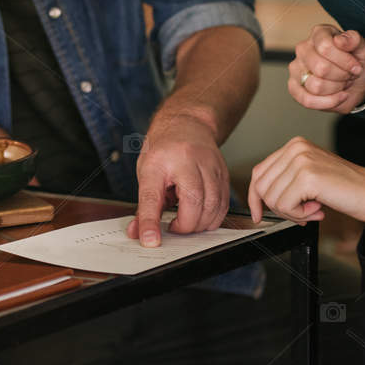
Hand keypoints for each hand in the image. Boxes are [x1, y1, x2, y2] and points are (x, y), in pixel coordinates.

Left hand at [125, 108, 229, 246]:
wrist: (187, 124)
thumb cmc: (164, 149)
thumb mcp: (146, 172)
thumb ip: (144, 205)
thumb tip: (140, 233)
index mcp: (159, 161)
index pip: (152, 196)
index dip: (151, 222)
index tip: (150, 240)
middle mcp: (187, 161)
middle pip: (193, 203)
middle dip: (185, 226)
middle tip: (174, 226)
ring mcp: (209, 165)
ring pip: (213, 206)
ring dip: (200, 224)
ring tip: (187, 220)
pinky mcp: (224, 173)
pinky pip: (224, 205)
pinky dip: (213, 218)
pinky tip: (202, 216)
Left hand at [247, 136, 364, 224]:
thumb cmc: (347, 189)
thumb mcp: (310, 178)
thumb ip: (286, 180)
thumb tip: (259, 198)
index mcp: (294, 146)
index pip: (259, 173)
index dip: (255, 197)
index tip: (259, 214)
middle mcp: (295, 148)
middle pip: (262, 187)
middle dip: (279, 208)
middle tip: (302, 213)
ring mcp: (301, 160)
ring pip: (272, 199)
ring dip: (292, 213)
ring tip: (314, 210)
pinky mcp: (307, 176)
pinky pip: (285, 206)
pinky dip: (300, 215)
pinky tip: (319, 209)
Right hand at [288, 24, 364, 111]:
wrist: (355, 82)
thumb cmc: (356, 62)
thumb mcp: (363, 49)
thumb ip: (355, 40)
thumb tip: (340, 40)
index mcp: (319, 34)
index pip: (325, 47)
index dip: (345, 61)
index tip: (357, 66)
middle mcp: (303, 48)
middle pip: (321, 68)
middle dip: (342, 76)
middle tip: (349, 75)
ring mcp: (296, 68)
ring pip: (316, 85)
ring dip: (336, 88)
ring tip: (342, 83)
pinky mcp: (294, 87)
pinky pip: (307, 100)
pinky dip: (328, 102)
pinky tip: (338, 97)